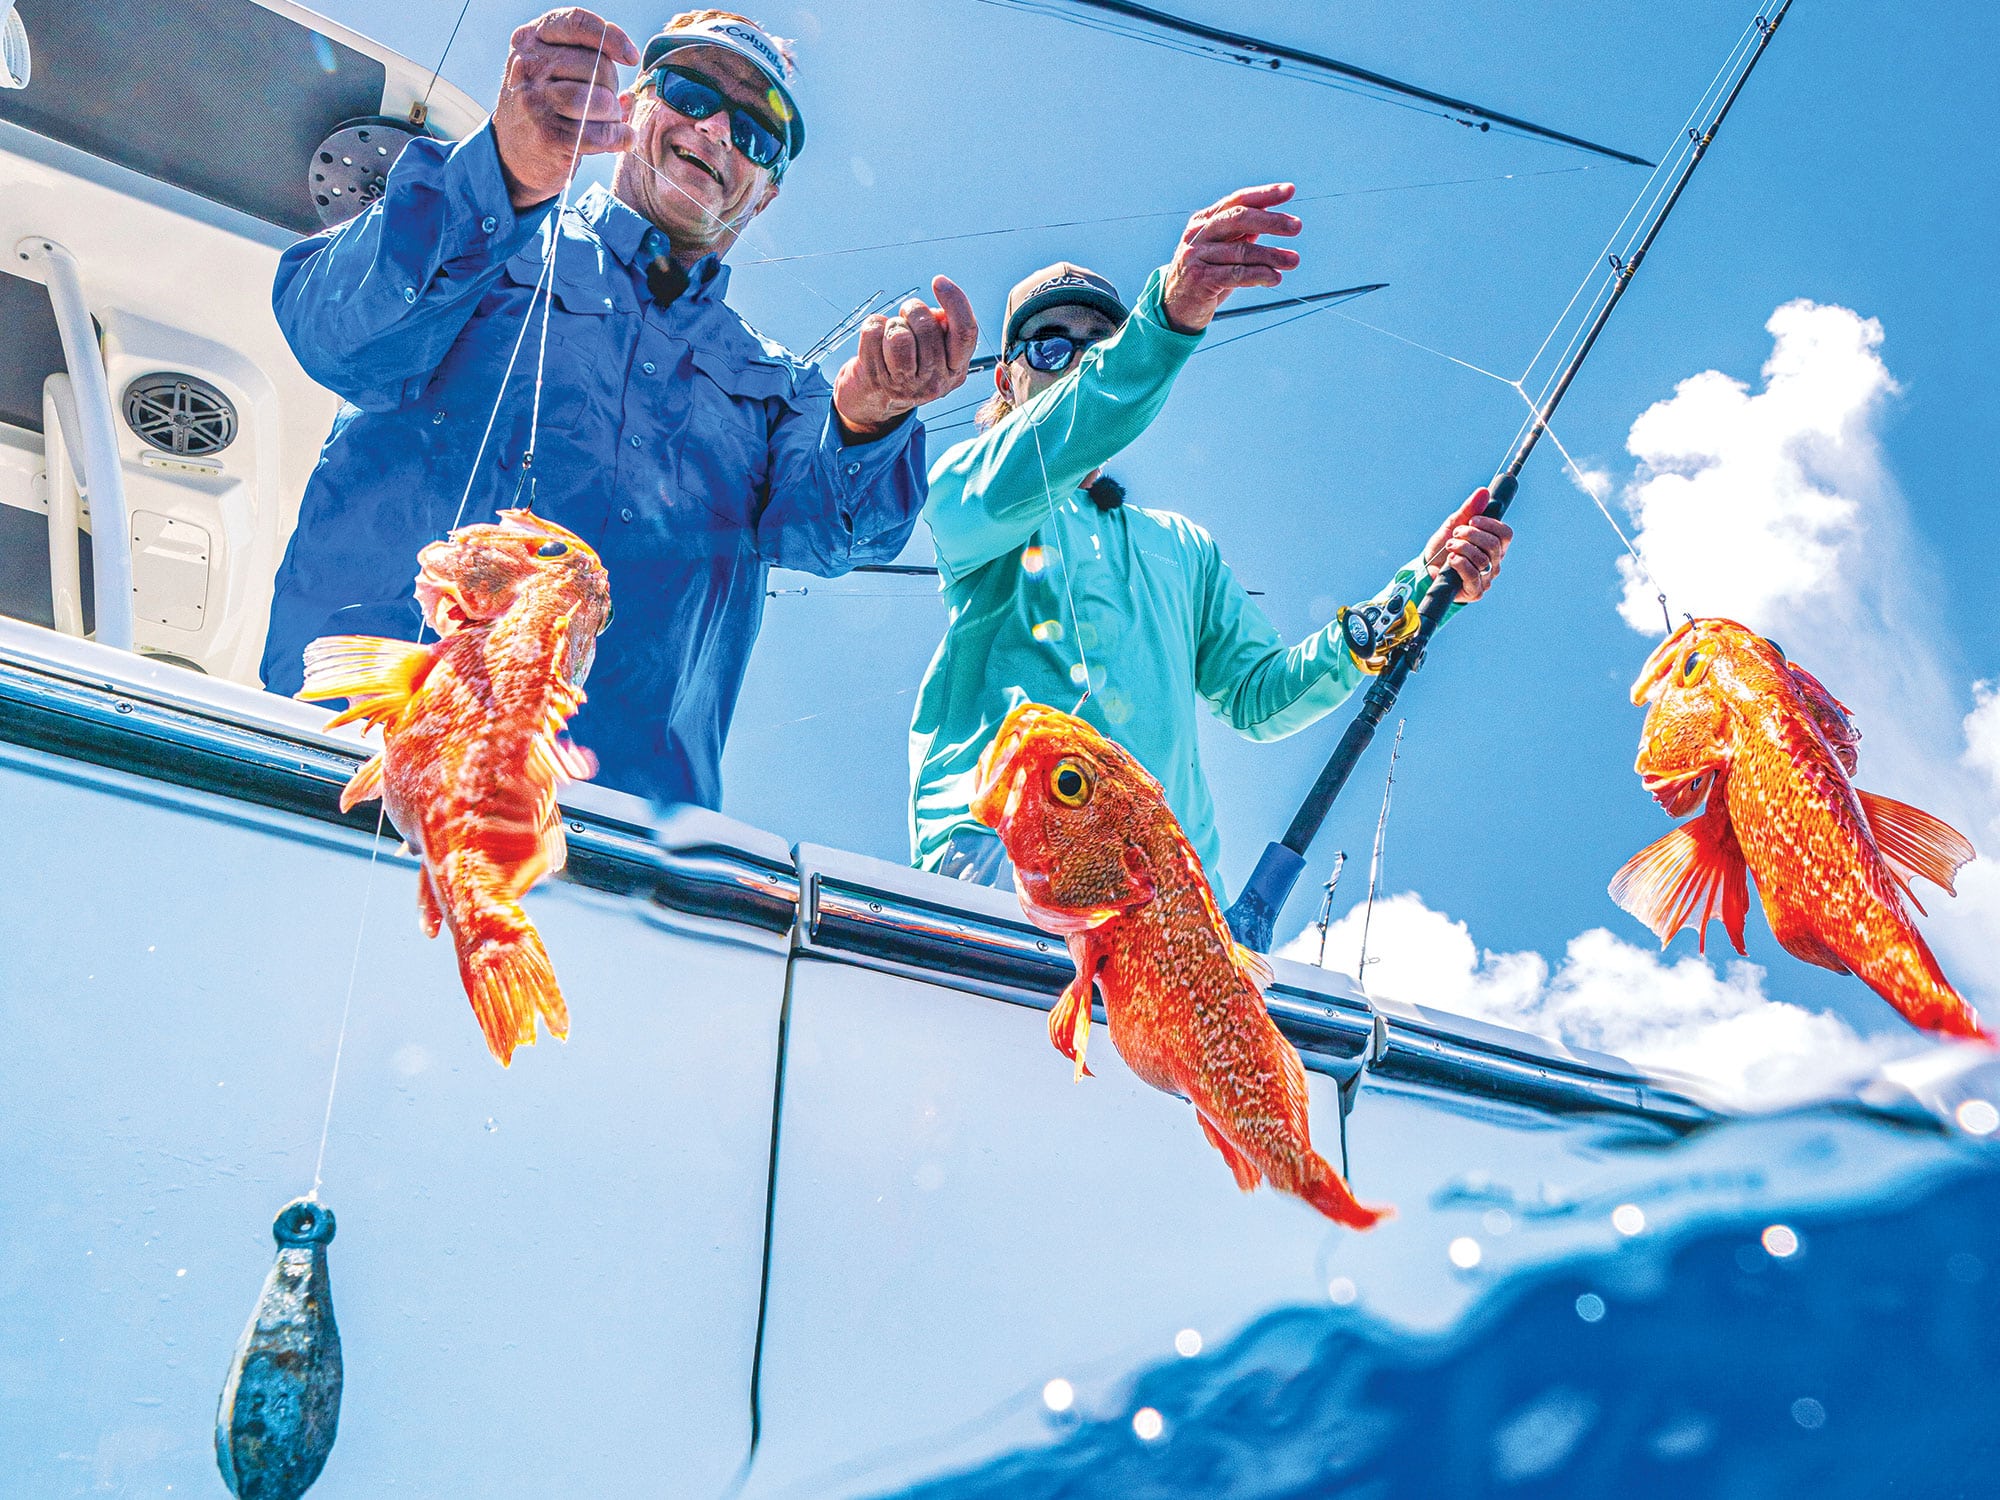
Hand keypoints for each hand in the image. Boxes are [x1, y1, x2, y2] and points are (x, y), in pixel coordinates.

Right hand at [492, 8, 639, 209]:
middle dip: (611, 86)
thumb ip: (586, 54)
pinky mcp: (548, 135)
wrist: (512, 150)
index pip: (577, 23)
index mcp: (530, 39)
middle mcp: (528, 66)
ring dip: (613, 114)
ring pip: (601, 99)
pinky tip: (620, 138)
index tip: (630, 57)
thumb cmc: (543, 104)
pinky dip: (619, 137)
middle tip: (603, 102)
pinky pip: (601, 133)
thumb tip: (628, 55)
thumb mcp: (551, 67)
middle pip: (597, 65)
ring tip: (606, 119)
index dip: (611, 37)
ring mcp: (536, 101)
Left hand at [833, 276, 978, 440]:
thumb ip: (945, 330)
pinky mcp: (876, 379)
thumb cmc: (909, 364)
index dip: (956, 302)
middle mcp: (934, 381)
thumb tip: (939, 314)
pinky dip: (872, 326)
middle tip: (906, 316)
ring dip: (893, 323)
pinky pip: (873, 332)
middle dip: (913, 310)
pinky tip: (874, 341)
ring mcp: (904, 384)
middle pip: (928, 327)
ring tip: (891, 333)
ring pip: (899, 334)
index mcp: (956, 370)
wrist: (873, 401)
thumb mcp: (937, 352)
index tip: (939, 281)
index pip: (965, 332)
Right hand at [1159, 183, 1302, 332]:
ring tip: (1294, 260)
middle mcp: (1198, 234)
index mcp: (1205, 220)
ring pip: (1241, 250)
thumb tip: (1275, 219)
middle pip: (1239, 218)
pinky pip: (1236, 274)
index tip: (1289, 191)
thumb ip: (1242, 234)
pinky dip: (1259, 275)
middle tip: (1296, 226)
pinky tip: (1275, 278)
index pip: (1238, 200)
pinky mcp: (1199, 279)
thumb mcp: (1222, 249)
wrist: (1176, 307)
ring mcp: (1196, 256)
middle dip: (1271, 221)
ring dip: (1272, 255)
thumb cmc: (1205, 274)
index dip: (1264, 194)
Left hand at [1422, 488, 1512, 601]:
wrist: (1426, 569)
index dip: (1490, 524)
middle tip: (1456, 533)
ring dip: (1461, 548)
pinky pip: (1473, 575)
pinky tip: (1451, 559)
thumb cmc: (1443, 547)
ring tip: (1450, 546)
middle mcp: (1494, 562)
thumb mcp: (1454, 524)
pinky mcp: (1475, 591)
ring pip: (1482, 558)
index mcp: (1494, 546)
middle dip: (1471, 535)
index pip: (1505, 533)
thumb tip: (1483, 491)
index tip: (1472, 520)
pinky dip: (1460, 563)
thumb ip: (1469, 509)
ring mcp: (1486, 578)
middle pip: (1493, 544)